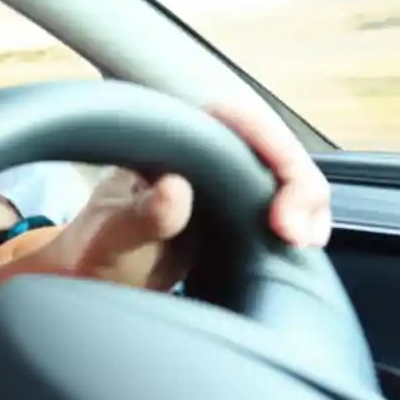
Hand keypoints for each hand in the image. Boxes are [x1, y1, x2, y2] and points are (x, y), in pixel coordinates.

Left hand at [45, 102, 331, 289]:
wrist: (92, 276)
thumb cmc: (97, 250)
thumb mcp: (115, 236)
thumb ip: (144, 215)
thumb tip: (175, 189)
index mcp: (172, 140)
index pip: (242, 123)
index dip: (275, 156)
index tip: (282, 210)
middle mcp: (201, 152)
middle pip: (274, 150)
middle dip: (300, 186)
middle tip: (295, 234)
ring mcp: (221, 180)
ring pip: (286, 177)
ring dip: (307, 205)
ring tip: (301, 242)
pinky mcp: (234, 208)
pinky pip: (281, 204)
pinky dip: (300, 221)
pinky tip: (299, 244)